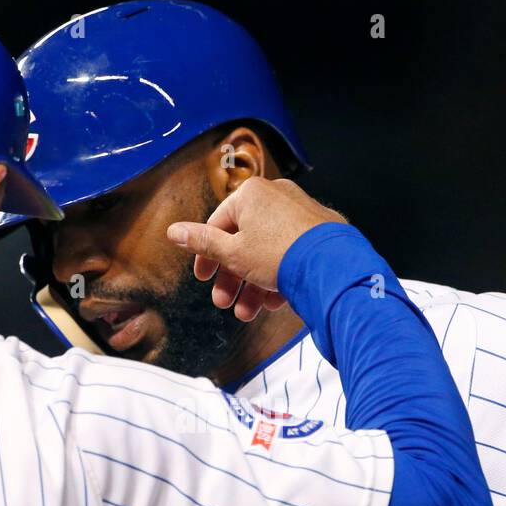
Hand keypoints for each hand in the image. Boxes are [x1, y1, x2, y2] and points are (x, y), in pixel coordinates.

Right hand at [167, 177, 345, 321]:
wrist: (332, 264)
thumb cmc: (280, 253)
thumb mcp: (232, 253)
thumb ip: (202, 243)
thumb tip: (174, 232)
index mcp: (251, 194)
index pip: (218, 224)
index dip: (207, 256)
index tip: (203, 278)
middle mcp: (276, 197)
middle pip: (243, 241)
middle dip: (232, 278)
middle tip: (224, 302)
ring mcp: (301, 212)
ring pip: (267, 251)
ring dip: (254, 285)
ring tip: (250, 312)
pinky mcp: (320, 231)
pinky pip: (291, 253)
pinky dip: (279, 276)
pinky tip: (275, 302)